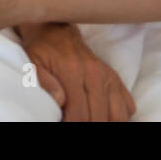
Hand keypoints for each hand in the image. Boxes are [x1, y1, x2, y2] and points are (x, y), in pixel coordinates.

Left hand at [17, 22, 136, 121]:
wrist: (57, 32)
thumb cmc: (42, 52)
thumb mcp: (33, 63)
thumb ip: (43, 81)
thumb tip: (59, 99)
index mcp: (73, 72)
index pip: (78, 113)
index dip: (71, 124)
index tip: (63, 123)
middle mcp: (95, 74)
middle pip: (98, 117)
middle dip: (87, 126)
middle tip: (74, 122)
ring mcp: (108, 77)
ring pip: (117, 115)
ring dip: (105, 123)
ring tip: (90, 121)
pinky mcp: (116, 79)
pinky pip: (128, 107)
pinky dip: (119, 117)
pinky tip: (105, 117)